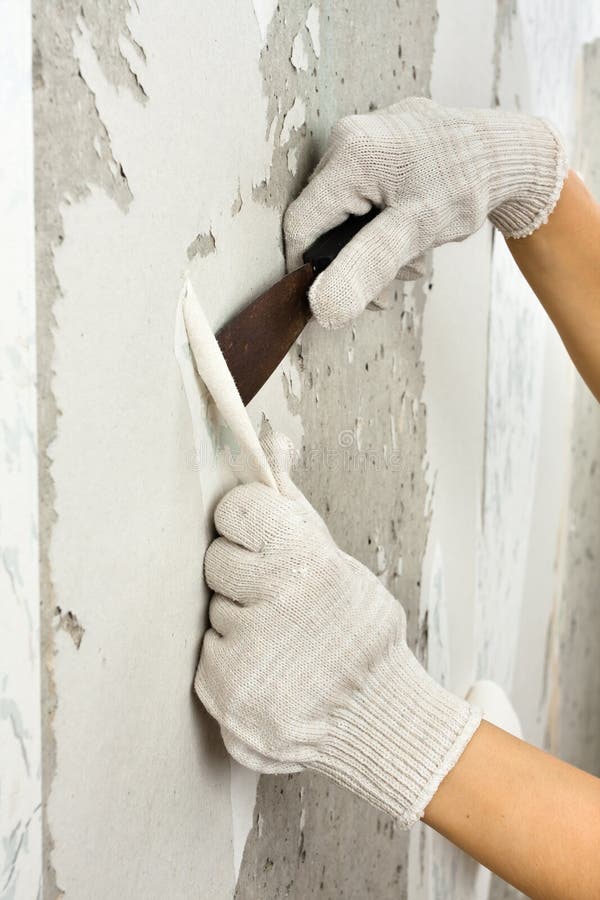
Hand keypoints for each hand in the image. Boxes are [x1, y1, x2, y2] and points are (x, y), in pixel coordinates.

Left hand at [196, 427, 480, 826]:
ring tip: (283, 641)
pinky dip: (232, 662)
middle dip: (243, 575)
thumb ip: (290, 496)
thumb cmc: (353, 623)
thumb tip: (270, 436)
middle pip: (217, 561)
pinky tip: (270, 671)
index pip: (235, 510)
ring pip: (212, 611)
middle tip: (281, 598)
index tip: (265, 540)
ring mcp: (248, 658)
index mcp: (305, 562)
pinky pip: (206, 655)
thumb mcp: (332, 554)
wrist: (375, 716)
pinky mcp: (225, 697)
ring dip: (239, 621)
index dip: (249, 524)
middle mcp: (275, 609)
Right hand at [284, 97, 566, 327]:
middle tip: (398, 275)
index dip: (309, 267)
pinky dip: (384, 221)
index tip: (332, 295)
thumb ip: (366, 267)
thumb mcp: (415, 232)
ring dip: (374, 245)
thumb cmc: (467, 185)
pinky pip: (364, 193)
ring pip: (346, 212)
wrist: (509, 154)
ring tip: (415, 254)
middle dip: (355, 258)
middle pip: (325, 220)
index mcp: (349, 156)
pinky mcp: (380, 143)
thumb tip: (323, 307)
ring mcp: (364, 137)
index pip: (302, 225)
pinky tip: (413, 229)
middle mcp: (348, 138)